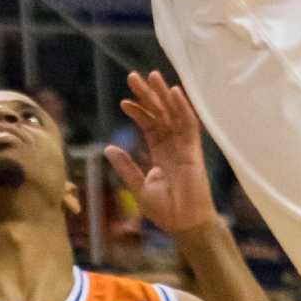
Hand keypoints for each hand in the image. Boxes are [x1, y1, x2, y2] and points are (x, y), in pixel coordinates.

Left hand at [104, 72, 217, 236]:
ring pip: (173, 113)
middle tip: (133, 76)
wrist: (184, 224)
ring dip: (163, 95)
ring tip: (151, 76)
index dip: (138, 111)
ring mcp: (183, 146)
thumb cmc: (165, 210)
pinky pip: (189, 124)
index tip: (124, 101)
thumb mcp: (138, 186)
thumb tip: (108, 147)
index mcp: (160, 153)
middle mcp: (172, 145)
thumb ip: (125, 166)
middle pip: (159, 114)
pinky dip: (182, 107)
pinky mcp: (193, 150)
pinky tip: (174, 92)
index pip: (149, 125)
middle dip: (147, 95)